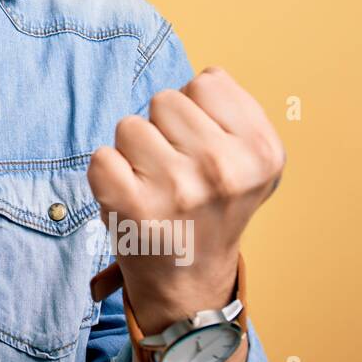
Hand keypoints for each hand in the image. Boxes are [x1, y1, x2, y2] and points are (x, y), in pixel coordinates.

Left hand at [87, 65, 283, 332]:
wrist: (189, 281)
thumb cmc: (211, 206)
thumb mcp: (251, 159)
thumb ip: (232, 109)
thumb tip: (200, 80)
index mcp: (261, 152)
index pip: (206, 82)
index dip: (197, 111)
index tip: (203, 148)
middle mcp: (223, 169)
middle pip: (164, 99)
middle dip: (164, 130)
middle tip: (176, 172)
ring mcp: (176, 188)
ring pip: (129, 125)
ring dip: (134, 152)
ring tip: (154, 186)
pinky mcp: (130, 205)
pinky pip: (100, 155)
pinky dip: (108, 174)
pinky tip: (131, 199)